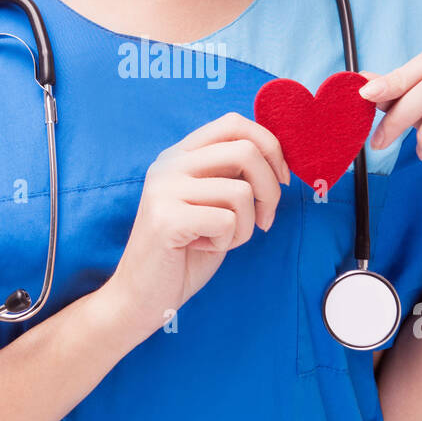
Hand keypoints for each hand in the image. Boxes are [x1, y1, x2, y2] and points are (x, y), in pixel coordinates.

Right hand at [107, 111, 290, 340]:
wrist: (141, 298)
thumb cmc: (184, 253)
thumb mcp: (213, 203)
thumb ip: (234, 176)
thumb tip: (279, 160)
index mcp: (180, 155)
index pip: (233, 123)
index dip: (270, 147)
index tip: (281, 180)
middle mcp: (169, 164)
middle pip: (246, 150)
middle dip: (271, 190)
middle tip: (264, 220)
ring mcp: (164, 189)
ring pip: (241, 191)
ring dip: (246, 225)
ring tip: (221, 240)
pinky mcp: (166, 218)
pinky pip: (227, 220)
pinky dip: (228, 241)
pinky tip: (202, 248)